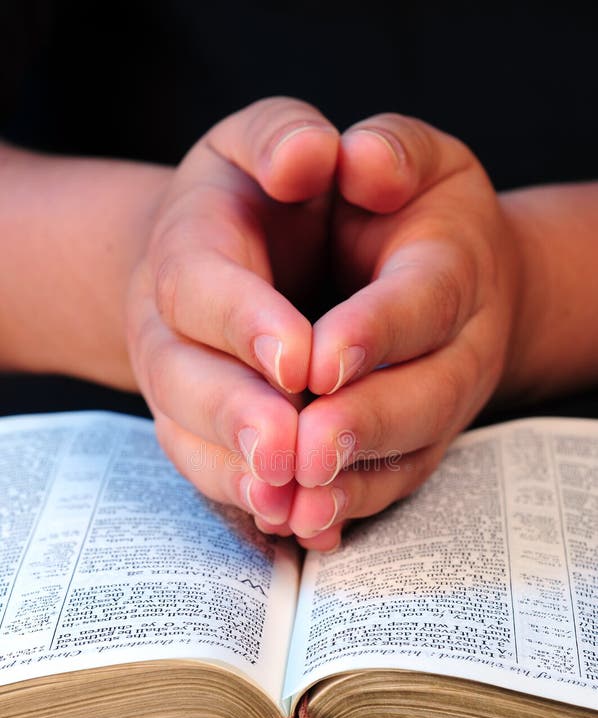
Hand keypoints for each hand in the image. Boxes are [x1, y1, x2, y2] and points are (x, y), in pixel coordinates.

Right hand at [125, 98, 338, 528]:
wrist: (235, 251)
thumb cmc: (267, 194)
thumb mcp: (271, 139)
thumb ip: (287, 137)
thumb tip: (310, 157)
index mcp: (190, 242)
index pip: (201, 283)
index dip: (247, 322)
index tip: (302, 360)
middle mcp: (169, 323)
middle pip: (184, 375)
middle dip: (237, 414)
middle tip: (289, 450)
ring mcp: (180, 382)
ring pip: (192, 437)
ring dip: (241, 472)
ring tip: (290, 500)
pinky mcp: (202, 428)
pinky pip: (212, 473)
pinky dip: (249, 499)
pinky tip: (296, 521)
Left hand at [287, 113, 520, 550]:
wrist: (436, 268)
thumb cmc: (404, 205)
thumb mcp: (403, 152)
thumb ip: (383, 149)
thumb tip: (349, 158)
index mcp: (452, 263)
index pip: (422, 299)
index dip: (373, 331)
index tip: (314, 361)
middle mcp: (456, 346)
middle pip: (424, 397)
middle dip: (362, 425)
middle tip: (303, 450)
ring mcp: (435, 403)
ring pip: (406, 457)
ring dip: (350, 483)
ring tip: (295, 503)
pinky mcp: (408, 444)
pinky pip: (385, 487)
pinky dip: (343, 509)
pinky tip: (297, 523)